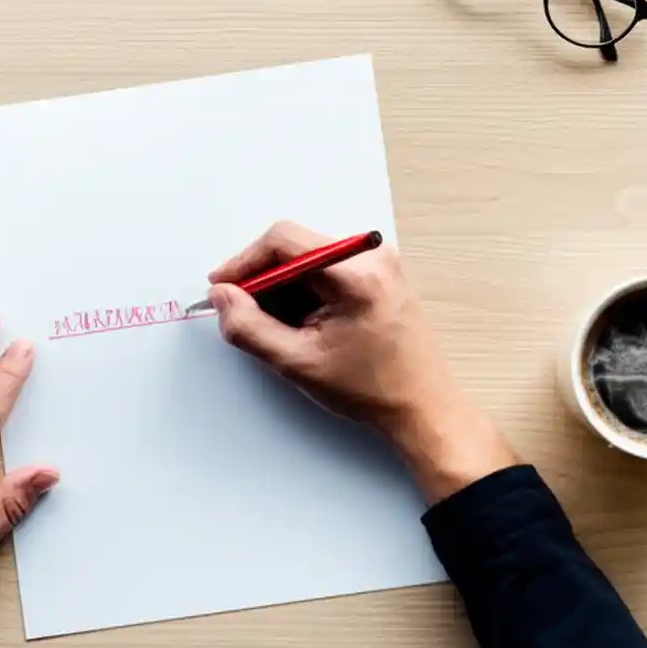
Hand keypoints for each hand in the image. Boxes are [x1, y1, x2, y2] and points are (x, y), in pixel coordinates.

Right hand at [208, 222, 516, 501]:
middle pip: (294, 246)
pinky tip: (306, 325)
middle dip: (263, 280)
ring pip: (308, 258)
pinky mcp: (379, 272)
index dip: (243, 262)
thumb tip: (223, 298)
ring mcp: (378, 262)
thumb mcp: (299, 363)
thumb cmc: (373, 389)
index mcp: (356, 274)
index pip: (283, 241)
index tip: (223, 287)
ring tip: (286, 330)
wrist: (423, 406)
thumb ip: (250, 328)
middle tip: (247, 316)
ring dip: (284, 288)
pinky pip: (326, 267)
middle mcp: (371, 256)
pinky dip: (305, 291)